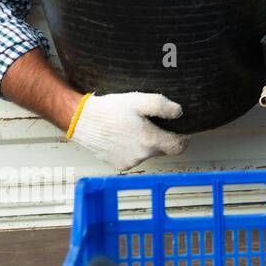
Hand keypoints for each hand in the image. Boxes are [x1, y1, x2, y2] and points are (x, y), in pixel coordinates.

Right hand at [70, 92, 189, 171]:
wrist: (81, 121)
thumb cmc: (109, 110)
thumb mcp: (140, 100)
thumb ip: (163, 106)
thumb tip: (179, 113)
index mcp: (149, 140)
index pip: (179, 147)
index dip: (184, 138)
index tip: (183, 131)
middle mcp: (141, 155)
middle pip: (163, 150)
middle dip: (163, 138)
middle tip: (153, 124)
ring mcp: (129, 162)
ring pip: (148, 154)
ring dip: (146, 144)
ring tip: (134, 128)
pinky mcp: (119, 165)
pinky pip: (134, 158)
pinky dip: (133, 149)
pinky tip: (124, 137)